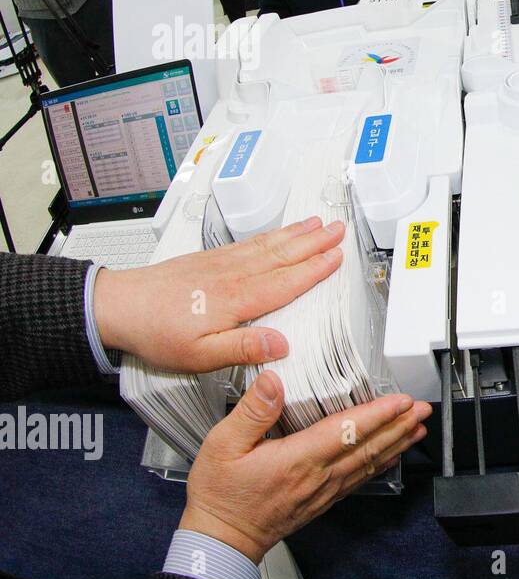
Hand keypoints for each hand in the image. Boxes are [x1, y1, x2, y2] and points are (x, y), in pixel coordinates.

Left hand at [94, 216, 345, 373]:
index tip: (338, 257)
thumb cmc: (158, 334)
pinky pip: (250, 242)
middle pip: (283, 255)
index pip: (286, 282)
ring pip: (268, 244)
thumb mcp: (200, 355)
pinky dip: (271, 234)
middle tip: (339, 229)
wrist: (119, 307)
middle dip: (314, 242)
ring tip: (318, 223)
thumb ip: (243, 347)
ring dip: (296, 233)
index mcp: (237, 299)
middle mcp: (234, 275)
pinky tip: (280, 232)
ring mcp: (222, 263)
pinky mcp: (210, 259)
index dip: (315, 269)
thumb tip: (282, 344)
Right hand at [180, 372, 431, 562]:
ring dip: (397, 444)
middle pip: (368, 447)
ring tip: (418, 428)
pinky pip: (359, 478)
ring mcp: (323, 490)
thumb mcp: (222, 446)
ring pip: (368, 463)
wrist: (221, 539)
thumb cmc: (220, 495)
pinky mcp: (323, 499)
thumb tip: (274, 381)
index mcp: (297, 459)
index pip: (347, 431)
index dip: (378, 413)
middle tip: (422, 409)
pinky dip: (381, 464)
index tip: (400, 400)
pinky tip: (392, 455)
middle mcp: (317, 476)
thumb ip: (251, 412)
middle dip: (399, 425)